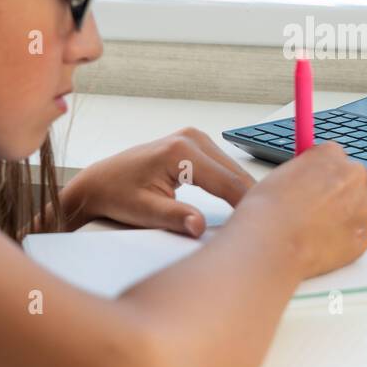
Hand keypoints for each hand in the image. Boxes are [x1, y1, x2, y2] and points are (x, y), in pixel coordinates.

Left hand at [64, 128, 256, 235]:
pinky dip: (233, 186)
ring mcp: (195, 138)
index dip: (247, 206)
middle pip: (236, 174)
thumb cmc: (116, 195)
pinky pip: (224, 167)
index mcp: (180, 152)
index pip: (227, 183)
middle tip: (266, 228)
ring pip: (234, 170)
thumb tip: (199, 227)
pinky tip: (238, 204)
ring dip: (244, 193)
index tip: (261, 227)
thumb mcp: (143, 211)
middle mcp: (191, 138)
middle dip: (250, 200)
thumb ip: (174, 217)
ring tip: (255, 220)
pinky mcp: (196, 144)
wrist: (100, 182)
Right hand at [226, 142, 366, 278]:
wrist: (273, 245)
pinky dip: (345, 241)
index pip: (333, 158)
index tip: (314, 185)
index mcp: (330, 154)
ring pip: (358, 209)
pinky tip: (321, 245)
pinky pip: (358, 235)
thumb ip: (301, 172)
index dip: (320, 175)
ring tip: (312, 231)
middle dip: (336, 194)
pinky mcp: (365, 235)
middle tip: (314, 210)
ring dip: (342, 217)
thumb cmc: (268, 211)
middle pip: (351, 181)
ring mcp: (364, 206)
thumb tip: (303, 178)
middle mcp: (353, 175)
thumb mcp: (279, 175)